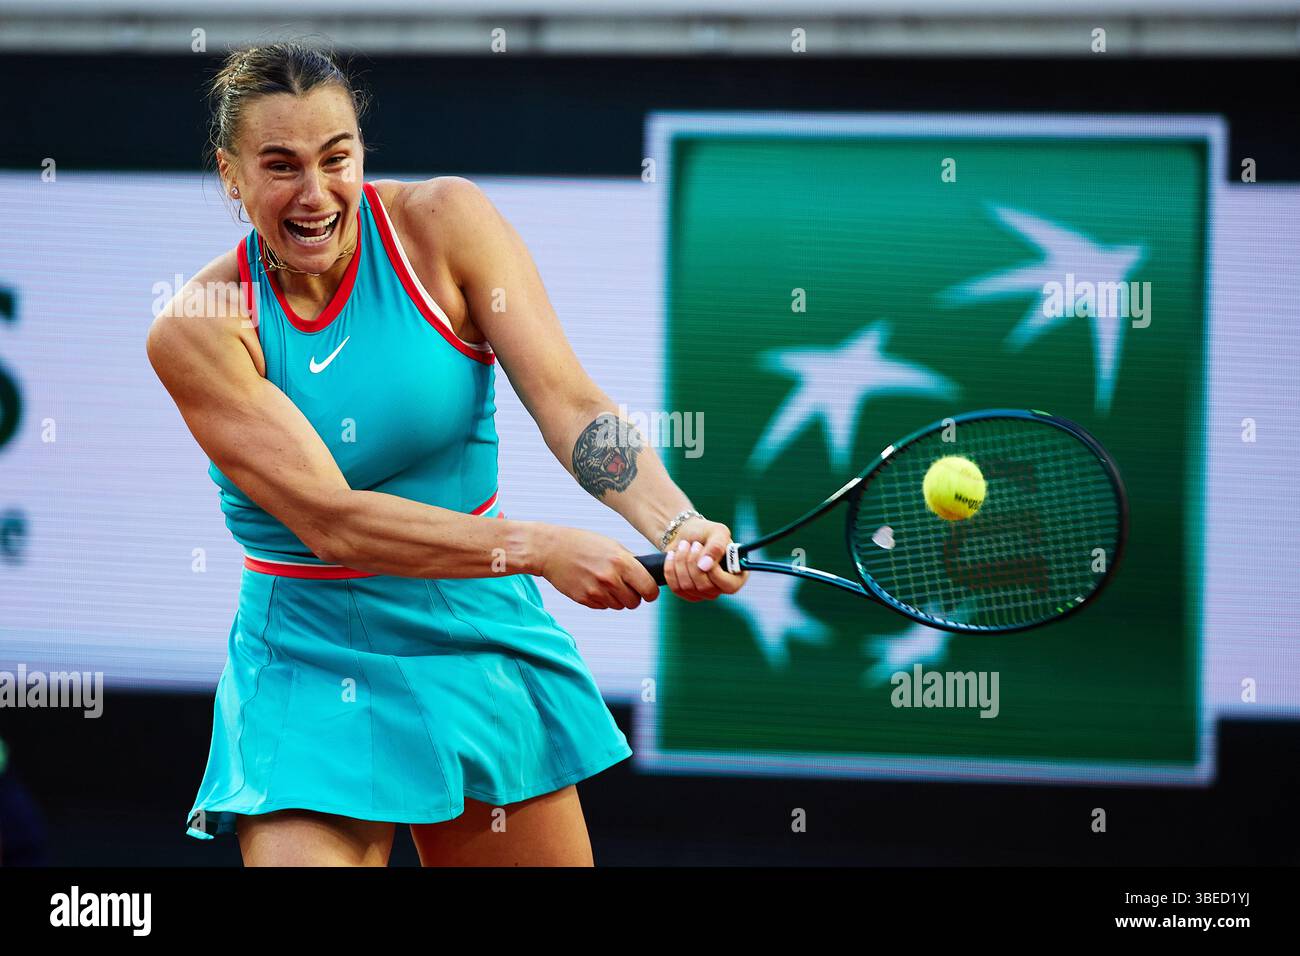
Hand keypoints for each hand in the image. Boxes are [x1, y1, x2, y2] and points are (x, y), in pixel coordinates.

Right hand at [538, 526, 660, 609]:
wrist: (551, 549)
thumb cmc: (583, 544)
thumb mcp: (611, 545)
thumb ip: (630, 561)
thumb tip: (648, 576)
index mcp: (621, 561)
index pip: (648, 588)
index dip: (651, 592)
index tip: (648, 591)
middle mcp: (610, 578)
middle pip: (634, 602)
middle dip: (633, 596)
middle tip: (625, 586)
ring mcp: (596, 590)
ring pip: (619, 606)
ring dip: (616, 598)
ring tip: (605, 582)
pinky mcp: (584, 599)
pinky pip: (603, 606)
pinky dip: (602, 599)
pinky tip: (592, 584)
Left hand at [662, 517, 748, 601]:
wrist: (686, 534)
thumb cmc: (706, 532)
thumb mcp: (717, 532)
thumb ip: (717, 546)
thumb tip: (705, 566)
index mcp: (737, 575)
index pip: (729, 586)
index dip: (714, 571)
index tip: (702, 548)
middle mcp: (722, 587)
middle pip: (705, 586)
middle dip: (693, 561)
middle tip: (693, 544)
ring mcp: (704, 593)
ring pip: (688, 586)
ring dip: (680, 562)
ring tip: (683, 546)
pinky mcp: (687, 594)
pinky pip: (676, 587)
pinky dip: (670, 569)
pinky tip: (672, 556)